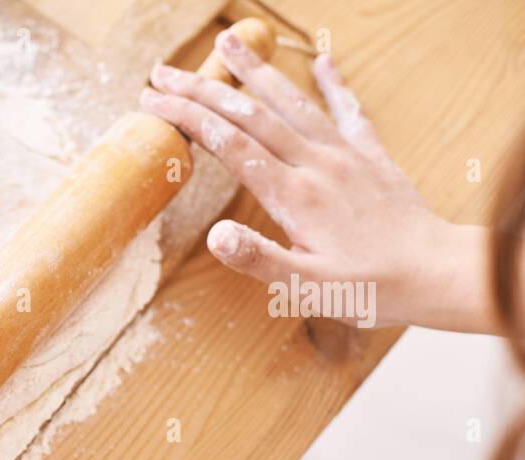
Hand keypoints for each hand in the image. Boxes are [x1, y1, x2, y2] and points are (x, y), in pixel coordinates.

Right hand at [140, 29, 490, 332]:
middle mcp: (316, 164)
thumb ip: (259, 259)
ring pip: (291, 103)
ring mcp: (344, 156)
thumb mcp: (306, 287)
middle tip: (163, 75)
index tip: (152, 105)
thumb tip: (215, 236)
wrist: (437, 272)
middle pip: (249, 116)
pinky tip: (321, 61)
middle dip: (202, 91)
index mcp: (294, 195)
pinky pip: (347, 111)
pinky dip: (333, 84)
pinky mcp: (370, 157)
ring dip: (255, 72)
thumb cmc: (370, 287)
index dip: (188, 121)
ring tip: (228, 42)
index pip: (230, 145)